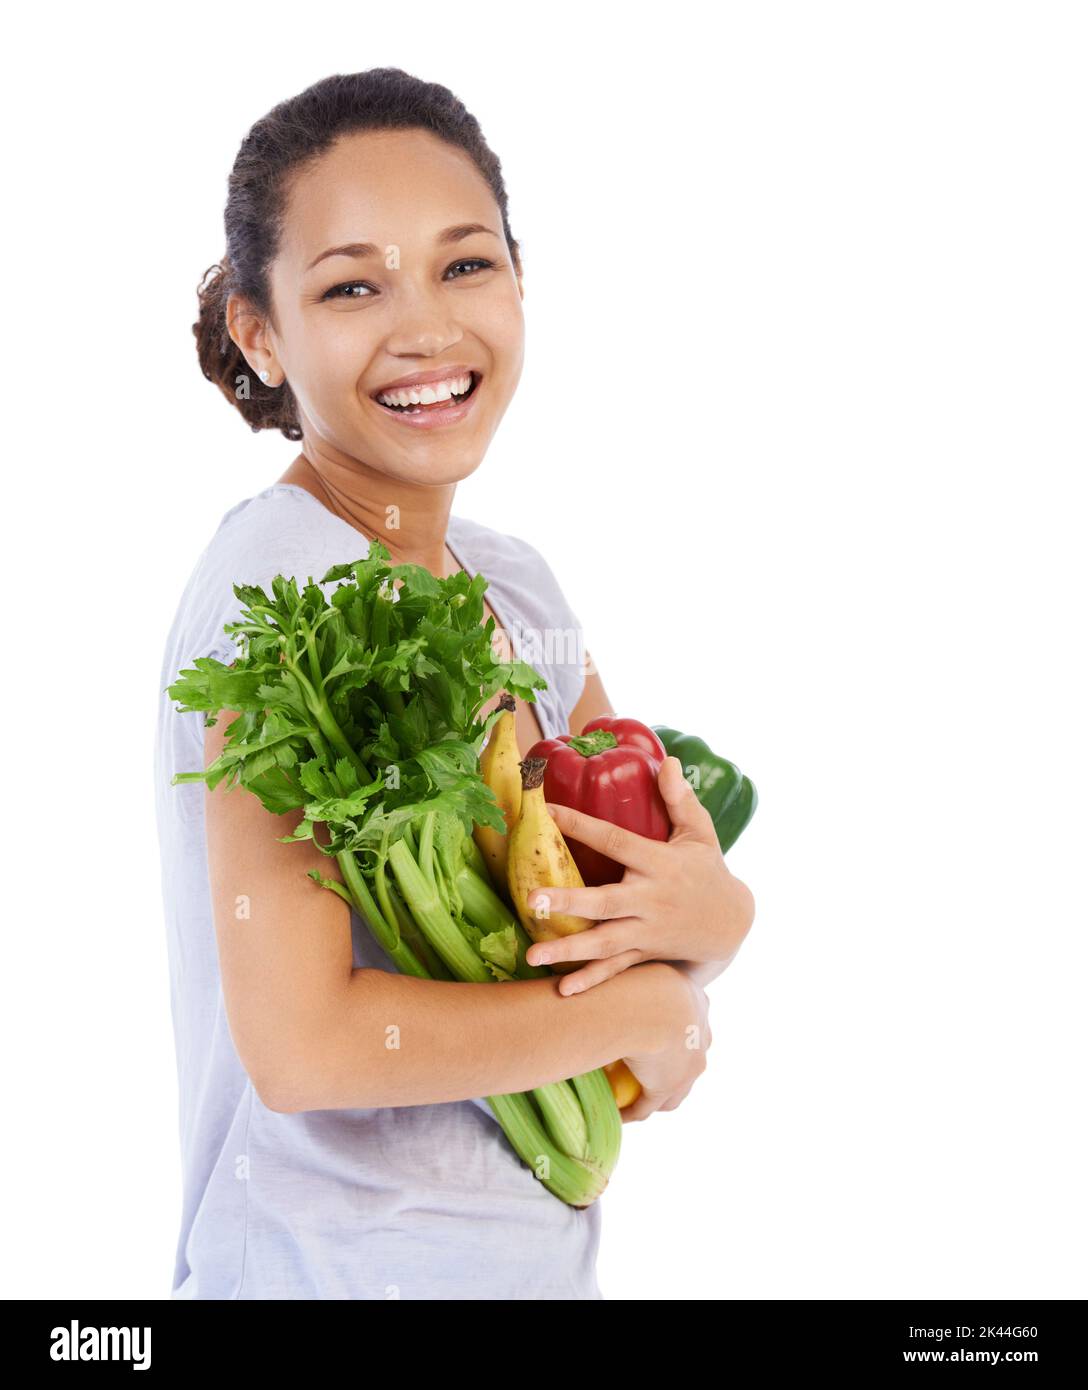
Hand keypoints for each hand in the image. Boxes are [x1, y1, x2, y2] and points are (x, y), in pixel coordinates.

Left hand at [525, 755, 755, 994]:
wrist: (732, 924)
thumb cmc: (707, 871)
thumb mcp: (700, 833)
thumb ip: (681, 800)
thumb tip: (669, 761)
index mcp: (659, 863)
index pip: (616, 841)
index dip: (582, 825)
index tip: (548, 812)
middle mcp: (651, 899)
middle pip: (606, 902)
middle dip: (570, 902)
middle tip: (533, 901)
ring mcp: (647, 931)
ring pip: (605, 943)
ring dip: (569, 950)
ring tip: (533, 954)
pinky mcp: (645, 954)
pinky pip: (616, 970)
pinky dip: (591, 981)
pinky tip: (562, 990)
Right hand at [619, 963, 711, 1122]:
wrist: (642, 1005)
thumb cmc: (637, 975)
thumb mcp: (643, 965)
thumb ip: (638, 966)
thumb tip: (619, 955)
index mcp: (697, 1001)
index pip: (694, 1018)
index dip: (679, 1028)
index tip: (660, 1031)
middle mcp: (701, 1033)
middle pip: (692, 1055)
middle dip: (677, 1064)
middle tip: (652, 1067)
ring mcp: (688, 1064)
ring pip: (675, 1088)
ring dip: (657, 1095)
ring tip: (637, 1098)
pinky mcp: (666, 1086)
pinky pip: (648, 1105)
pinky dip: (634, 1111)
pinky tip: (619, 1114)